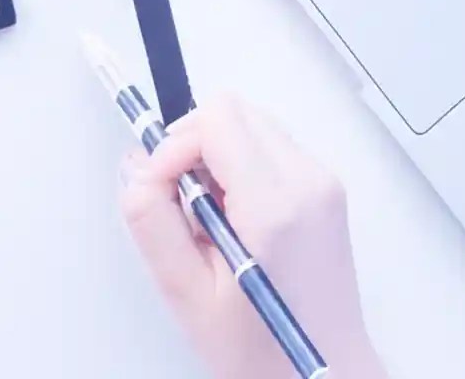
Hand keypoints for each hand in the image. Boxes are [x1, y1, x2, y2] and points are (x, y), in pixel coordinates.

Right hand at [121, 98, 385, 378]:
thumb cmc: (260, 351)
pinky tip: (233, 220)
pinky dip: (239, 169)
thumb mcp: (186, 291)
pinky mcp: (325, 189)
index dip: (174, 146)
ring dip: (215, 157)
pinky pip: (269, 149)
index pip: (217, 119)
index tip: (160, 190)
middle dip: (192, 146)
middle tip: (180, 204)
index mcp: (277, 206)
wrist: (327, 374)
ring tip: (208, 219)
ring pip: (250, 126)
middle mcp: (309, 181)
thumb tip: (136, 167)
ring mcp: (324, 182)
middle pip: (234, 111)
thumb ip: (152, 220)